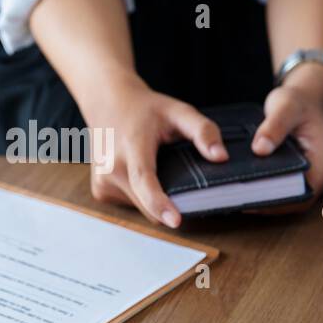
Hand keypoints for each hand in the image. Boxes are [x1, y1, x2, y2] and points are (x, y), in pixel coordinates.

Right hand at [84, 74, 226, 227]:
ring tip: (155, 168)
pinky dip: (142, 196)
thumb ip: (203, 131)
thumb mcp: (179, 111)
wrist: (107, 101)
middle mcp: (111, 166)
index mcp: (131, 145)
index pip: (143, 178)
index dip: (158, 202)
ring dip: (154, 198)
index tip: (175, 220)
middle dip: (169, 202)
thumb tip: (222, 157)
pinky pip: (132, 205)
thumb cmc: (146, 109)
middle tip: (177, 175)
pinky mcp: (100, 190)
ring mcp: (102, 180)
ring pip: (142, 208)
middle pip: (149, 204)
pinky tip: (141, 173)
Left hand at [250, 63, 322, 212]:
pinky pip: (287, 189)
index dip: (280, 200)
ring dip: (268, 199)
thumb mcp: (286, 106)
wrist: (306, 98)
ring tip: (239, 198)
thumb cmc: (299, 101)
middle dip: (271, 203)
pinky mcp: (301, 174)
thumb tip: (260, 150)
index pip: (305, 191)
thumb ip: (274, 126)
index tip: (253, 200)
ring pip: (292, 197)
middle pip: (298, 199)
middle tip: (240, 202)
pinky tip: (248, 189)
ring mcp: (312, 175)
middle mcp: (322, 172)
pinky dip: (269, 191)